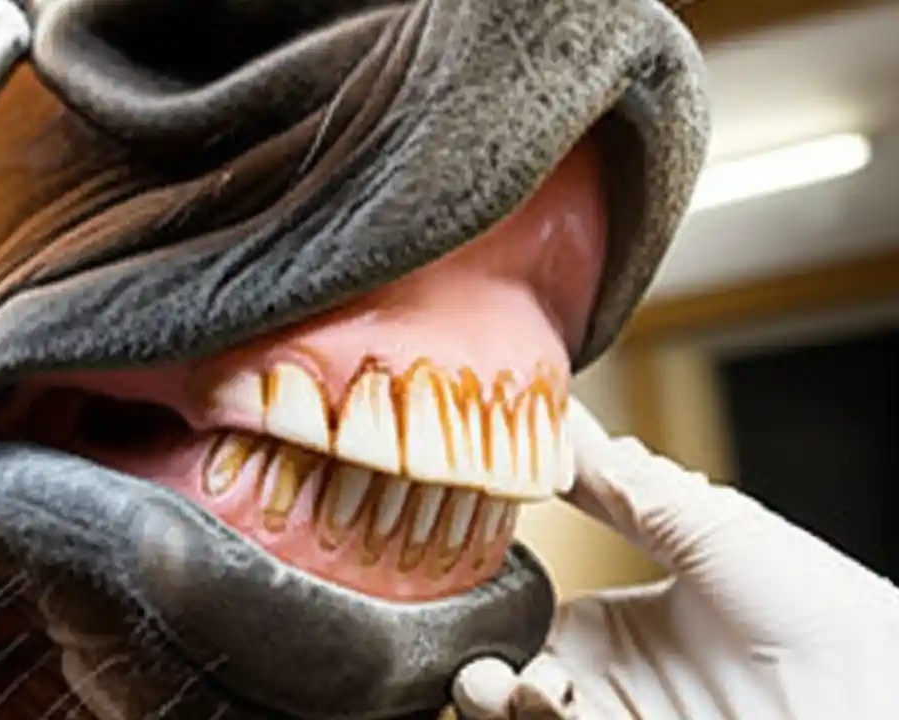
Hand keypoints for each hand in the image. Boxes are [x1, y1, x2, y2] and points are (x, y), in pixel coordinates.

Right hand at [453, 399, 898, 718]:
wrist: (869, 689)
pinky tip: (538, 695)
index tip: (457, 571)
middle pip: (503, 676)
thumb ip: (616, 479)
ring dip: (491, 698)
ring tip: (504, 681)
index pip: (521, 615)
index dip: (484, 602)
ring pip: (513, 716)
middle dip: (473, 666)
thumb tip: (556, 413)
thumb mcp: (699, 523)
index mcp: (615, 628)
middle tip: (470, 651)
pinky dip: (526, 718)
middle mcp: (605, 683)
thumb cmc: (811, 604)